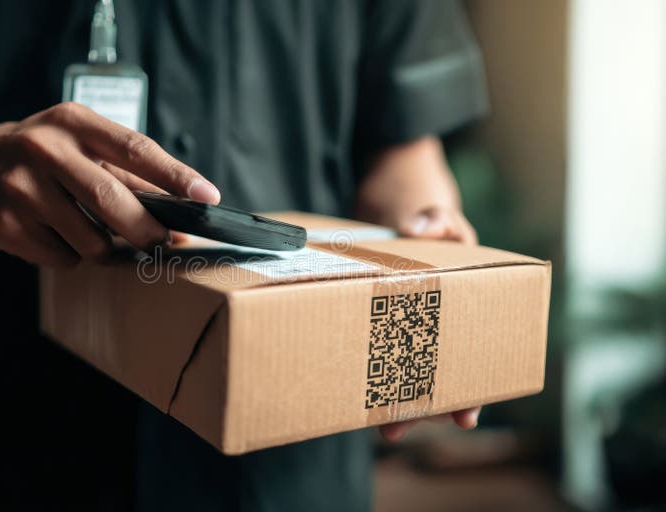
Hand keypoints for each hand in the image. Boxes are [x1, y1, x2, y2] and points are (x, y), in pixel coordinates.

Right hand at [0, 102, 219, 265]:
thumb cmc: (41, 155)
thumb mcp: (81, 144)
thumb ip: (132, 175)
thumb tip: (184, 213)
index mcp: (73, 123)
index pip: (135, 148)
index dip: (176, 176)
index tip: (207, 198)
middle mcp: (44, 150)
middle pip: (111, 201)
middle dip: (147, 230)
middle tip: (162, 242)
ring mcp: (20, 189)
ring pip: (90, 240)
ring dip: (105, 248)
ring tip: (93, 233)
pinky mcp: (5, 226)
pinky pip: (62, 258)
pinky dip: (72, 257)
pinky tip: (57, 236)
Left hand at [355, 136, 480, 440]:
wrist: (391, 196)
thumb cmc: (423, 206)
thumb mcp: (435, 210)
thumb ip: (436, 217)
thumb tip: (421, 229)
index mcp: (464, 302)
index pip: (477, 352)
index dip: (474, 386)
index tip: (465, 415)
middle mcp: (435, 318)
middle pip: (437, 371)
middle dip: (422, 402)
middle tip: (399, 427)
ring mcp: (402, 318)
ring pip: (402, 366)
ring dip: (391, 394)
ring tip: (374, 422)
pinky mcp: (372, 314)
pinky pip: (372, 347)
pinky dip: (367, 366)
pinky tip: (352, 386)